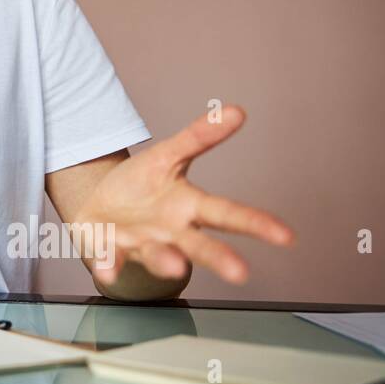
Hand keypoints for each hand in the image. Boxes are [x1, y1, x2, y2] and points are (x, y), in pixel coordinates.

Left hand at [72, 105, 293, 287]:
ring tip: (175, 266)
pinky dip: (109, 266)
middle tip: (240, 273)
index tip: (287, 237)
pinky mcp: (109, 248)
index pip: (227, 214)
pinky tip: (107, 272)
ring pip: (156, 255)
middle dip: (218, 257)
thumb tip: (237, 111)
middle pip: (198, 245)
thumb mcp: (168, 156)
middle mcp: (171, 232)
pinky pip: (110, 258)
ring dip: (165, 261)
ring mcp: (140, 243)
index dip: (256, 224)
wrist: (97, 205)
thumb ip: (199, 137)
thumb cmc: (142, 185)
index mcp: (189, 207)